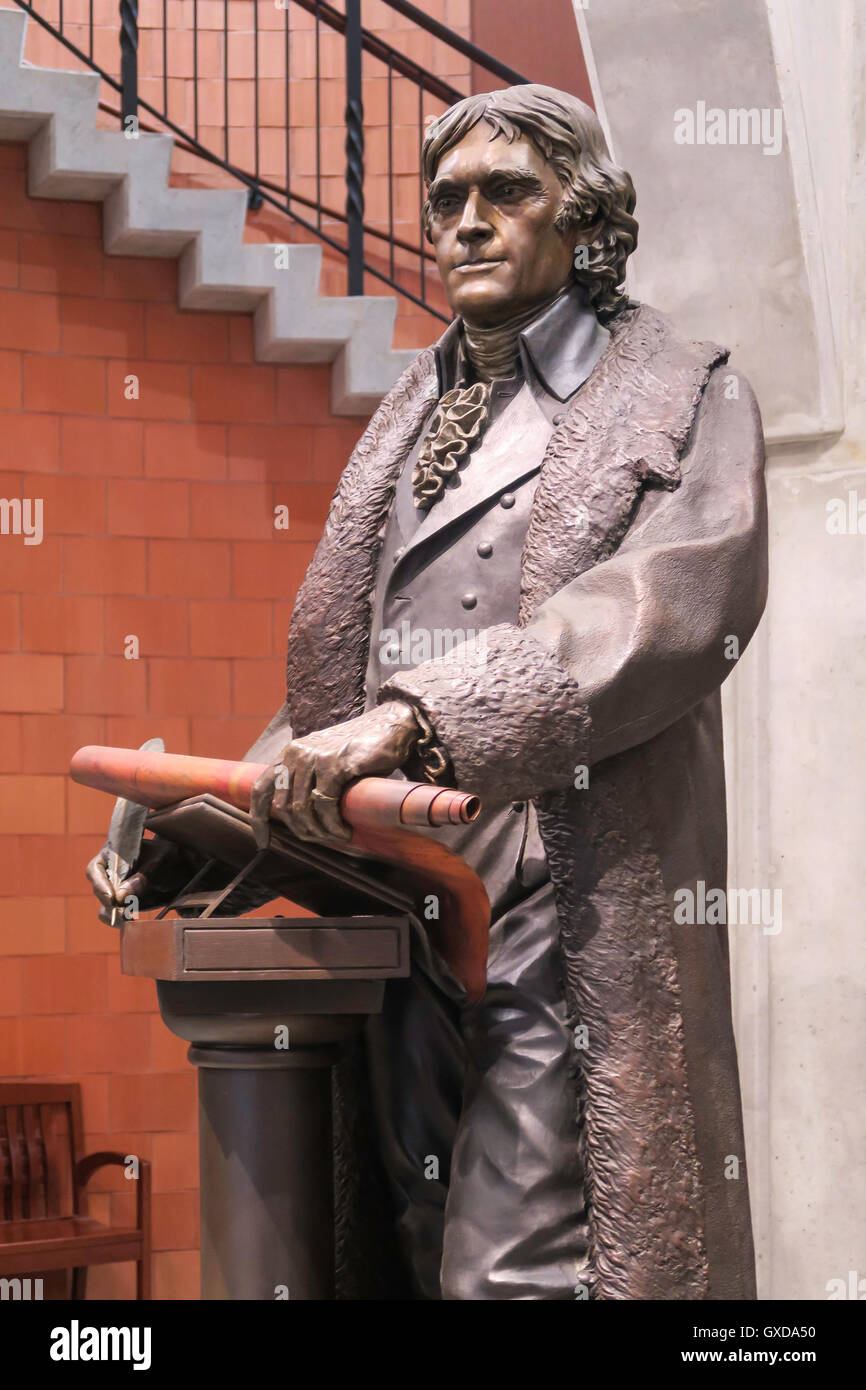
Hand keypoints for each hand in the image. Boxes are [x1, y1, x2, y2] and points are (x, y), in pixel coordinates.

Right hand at [85, 837, 185, 923]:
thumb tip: (119, 897)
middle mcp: (110, 872)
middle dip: (109, 904)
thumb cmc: (170, 855)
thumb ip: (142, 876)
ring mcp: (116, 889)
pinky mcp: (125, 904)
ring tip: (130, 918)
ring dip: (114, 916)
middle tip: (124, 913)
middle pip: (99, 891)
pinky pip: (116, 916)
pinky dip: (122, 920)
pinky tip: (134, 920)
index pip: (95, 869)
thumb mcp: (161, 860)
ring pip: (105, 907)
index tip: (112, 898)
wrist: (183, 867)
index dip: (100, 884)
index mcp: (113, 853)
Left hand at [250, 700, 419, 844]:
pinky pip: (325, 805)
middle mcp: (297, 754)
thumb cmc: (360, 749)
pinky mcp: (335, 765)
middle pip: (283, 806)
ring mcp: (315, 758)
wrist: (391, 725)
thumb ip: (307, 780)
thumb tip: (296, 819)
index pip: (261, 788)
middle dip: (301, 830)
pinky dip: (334, 824)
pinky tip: (345, 829)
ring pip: (303, 809)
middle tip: (321, 839)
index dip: (259, 818)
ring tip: (338, 836)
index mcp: (290, 754)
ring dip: (320, 831)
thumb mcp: (325, 761)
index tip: (264, 841)